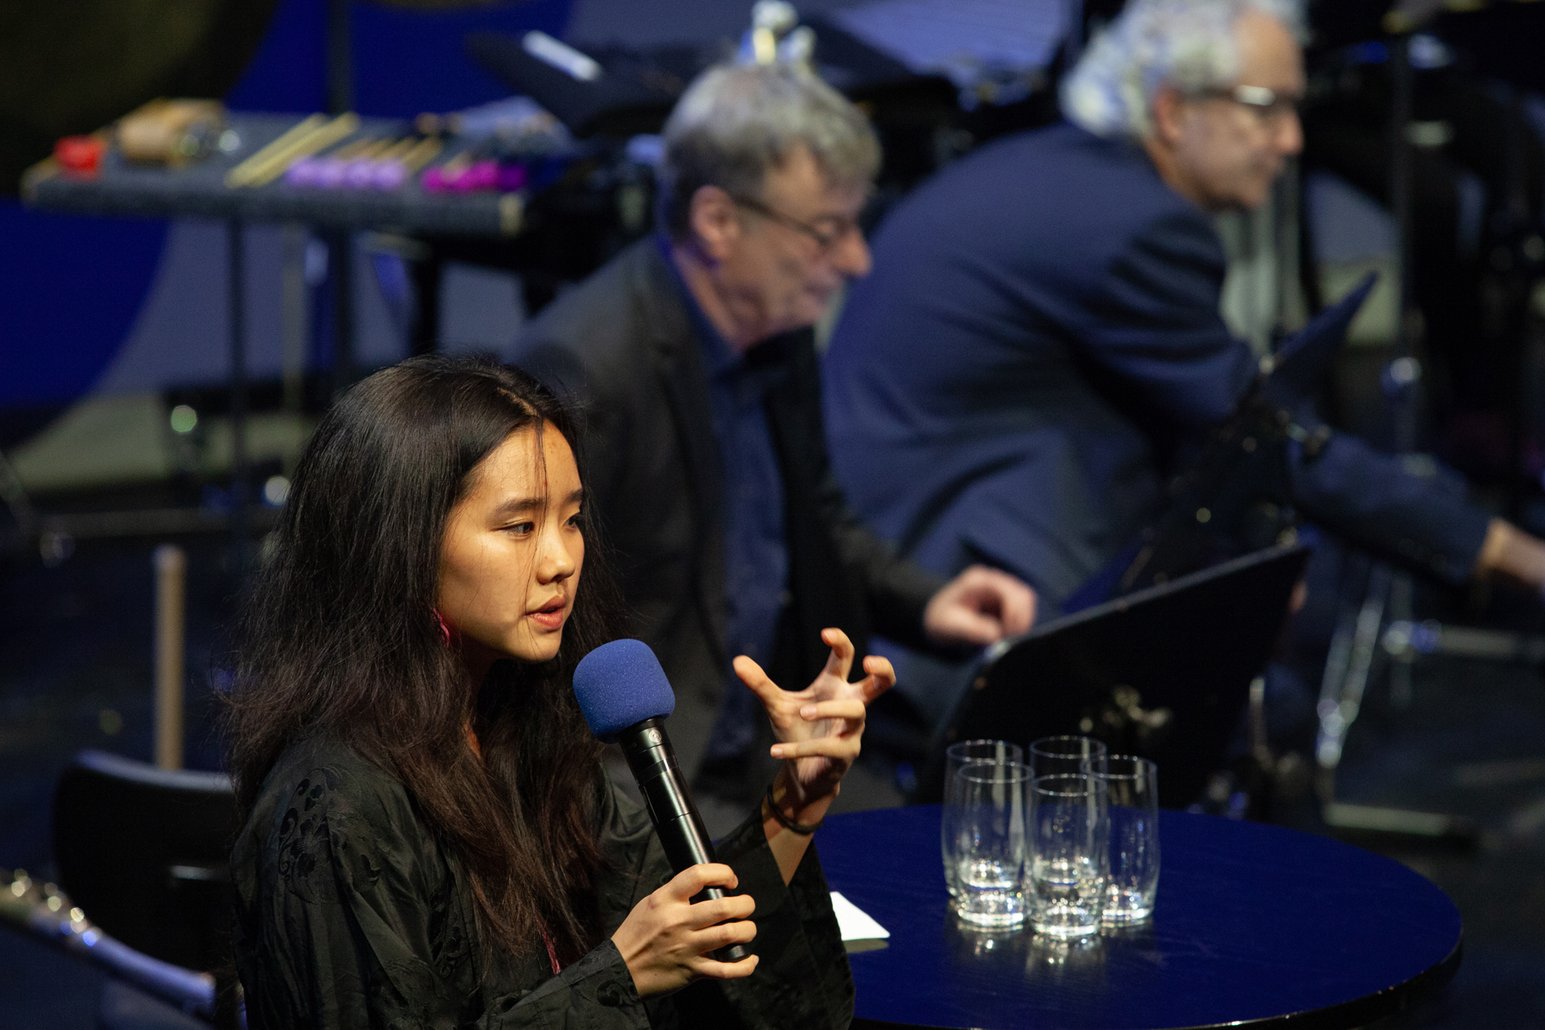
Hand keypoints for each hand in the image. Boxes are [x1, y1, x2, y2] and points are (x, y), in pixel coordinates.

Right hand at [611, 863, 757, 996]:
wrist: (618, 970)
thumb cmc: (635, 935)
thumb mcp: (650, 903)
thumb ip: (676, 894)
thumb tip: (706, 885)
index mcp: (666, 900)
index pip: (698, 875)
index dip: (723, 873)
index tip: (731, 880)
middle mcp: (678, 922)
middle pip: (723, 907)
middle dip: (745, 904)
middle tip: (746, 905)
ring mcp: (686, 947)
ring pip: (730, 934)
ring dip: (748, 930)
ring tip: (747, 929)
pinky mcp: (692, 971)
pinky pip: (726, 970)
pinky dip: (744, 965)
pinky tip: (750, 959)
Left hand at [734, 627, 894, 807]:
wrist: (801, 772)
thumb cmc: (797, 731)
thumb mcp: (777, 705)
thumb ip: (760, 684)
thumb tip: (737, 660)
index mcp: (834, 686)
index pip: (845, 657)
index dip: (840, 642)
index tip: (826, 634)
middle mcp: (849, 705)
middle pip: (880, 684)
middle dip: (882, 671)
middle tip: (870, 663)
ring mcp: (851, 730)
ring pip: (855, 712)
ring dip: (828, 709)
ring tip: (803, 713)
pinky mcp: (845, 754)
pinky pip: (828, 747)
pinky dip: (800, 748)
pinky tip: (776, 751)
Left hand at [923, 564, 1036, 647]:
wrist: (937, 617)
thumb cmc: (941, 619)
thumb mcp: (951, 626)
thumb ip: (973, 630)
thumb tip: (996, 636)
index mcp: (980, 581)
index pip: (1013, 593)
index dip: (1015, 616)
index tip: (1006, 635)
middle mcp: (995, 581)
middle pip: (1024, 597)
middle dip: (1020, 621)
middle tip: (1008, 640)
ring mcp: (1002, 589)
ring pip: (1026, 605)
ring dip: (1020, 623)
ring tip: (1003, 638)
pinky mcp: (1006, 601)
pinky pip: (1022, 612)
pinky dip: (1017, 625)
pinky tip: (1003, 634)